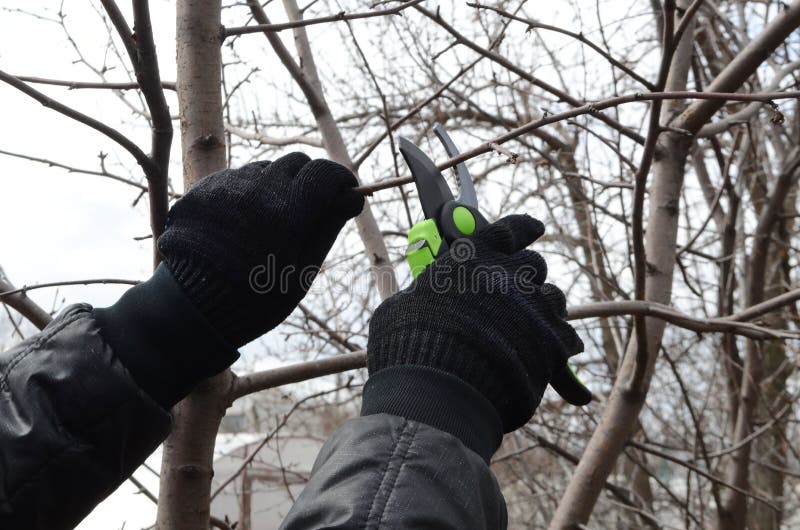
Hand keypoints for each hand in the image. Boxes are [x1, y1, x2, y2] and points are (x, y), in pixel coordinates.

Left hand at [158, 153, 363, 346]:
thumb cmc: (256, 299)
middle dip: (310, 178)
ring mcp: (226, 186)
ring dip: (278, 183)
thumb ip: (327, 228)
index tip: (345, 191)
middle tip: (311, 205)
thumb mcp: (301, 271)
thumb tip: (352, 198)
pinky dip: (249, 190)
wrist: (192, 308)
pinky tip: (245, 220)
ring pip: (265, 167)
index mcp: (286, 213)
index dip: (340, 179)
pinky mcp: (203, 189)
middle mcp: (256, 189)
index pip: (324, 173)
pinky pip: (236, 177)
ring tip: (273, 218)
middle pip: (296, 162)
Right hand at [367, 214, 583, 431]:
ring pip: (553, 298)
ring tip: (526, 329)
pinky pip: (566, 337)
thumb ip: (420, 296)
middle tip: (513, 294)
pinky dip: (557, 345)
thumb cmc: (409, 346)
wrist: (440, 390)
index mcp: (473, 257)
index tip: (535, 228)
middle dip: (526, 276)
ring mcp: (535, 307)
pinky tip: (546, 356)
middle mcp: (508, 274)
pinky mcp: (553, 342)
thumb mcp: (402, 308)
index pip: (511, 228)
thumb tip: (414, 302)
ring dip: (541, 309)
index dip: (525, 228)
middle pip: (534, 263)